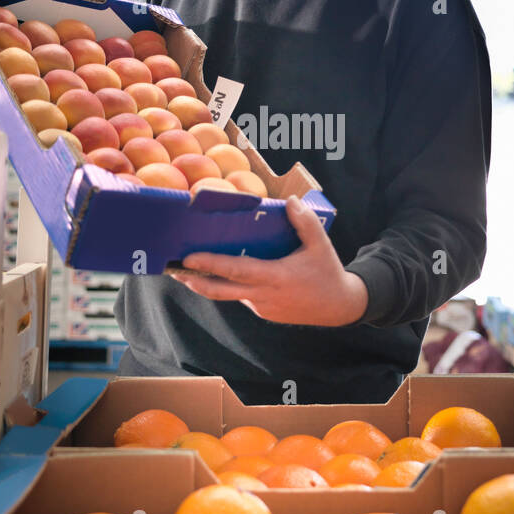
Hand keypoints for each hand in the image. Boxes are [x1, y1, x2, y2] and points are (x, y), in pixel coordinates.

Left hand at [165, 194, 368, 326]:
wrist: (339, 307)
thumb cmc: (328, 272)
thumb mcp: (321, 245)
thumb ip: (305, 223)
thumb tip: (290, 201)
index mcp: (275, 278)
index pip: (236, 271)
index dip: (211, 265)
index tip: (189, 258)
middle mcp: (263, 296)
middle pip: (221, 291)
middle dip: (195, 280)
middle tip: (173, 269)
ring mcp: (262, 307)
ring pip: (230, 295)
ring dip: (210, 284)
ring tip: (191, 269)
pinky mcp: (264, 312)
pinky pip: (242, 297)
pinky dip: (231, 287)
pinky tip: (224, 274)